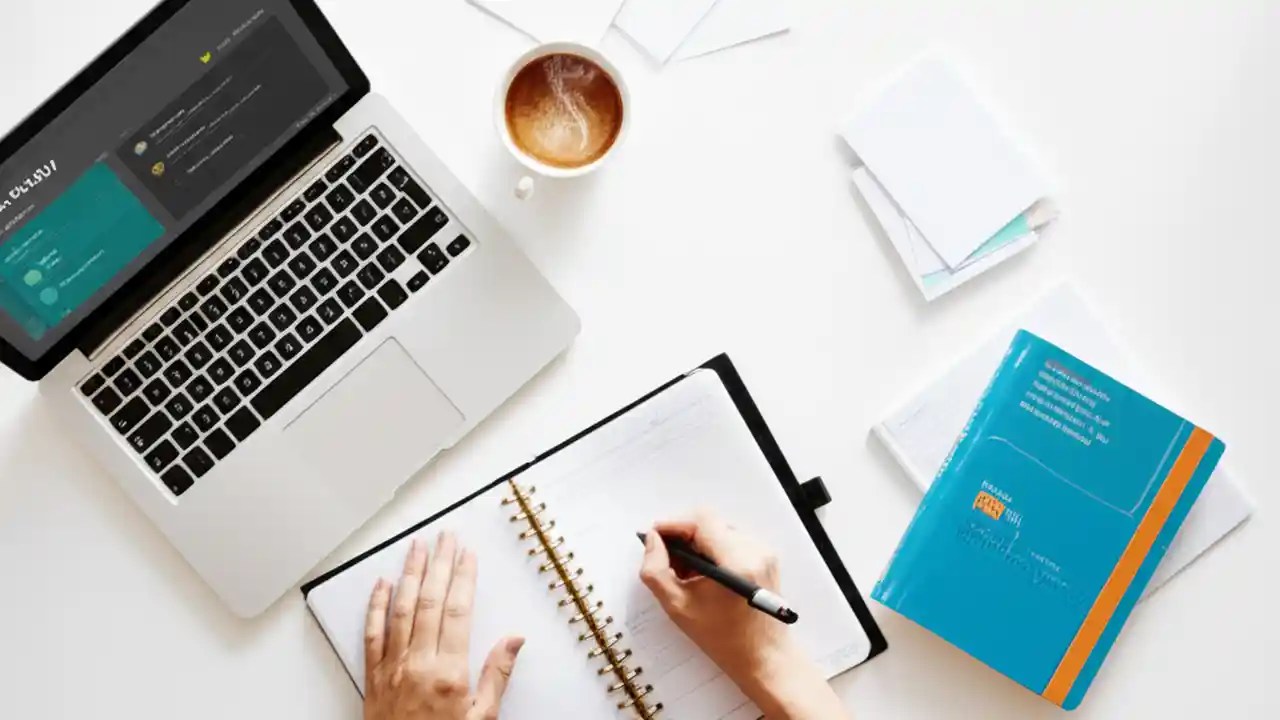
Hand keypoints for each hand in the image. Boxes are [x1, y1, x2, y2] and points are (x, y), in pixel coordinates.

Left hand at [364, 533, 523, 719]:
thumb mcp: (482, 718)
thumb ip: (497, 675)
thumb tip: (514, 639)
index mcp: (449, 672)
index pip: (458, 611)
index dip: (463, 578)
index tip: (467, 555)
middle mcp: (418, 663)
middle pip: (429, 601)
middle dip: (438, 564)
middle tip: (445, 537)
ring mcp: (392, 667)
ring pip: (400, 609)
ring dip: (409, 574)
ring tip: (416, 548)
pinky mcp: (373, 676)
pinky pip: (372, 633)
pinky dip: (376, 605)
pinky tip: (381, 584)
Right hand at [639, 512, 850, 719]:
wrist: (764, 657)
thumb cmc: (723, 638)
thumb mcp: (678, 607)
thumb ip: (656, 570)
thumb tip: (652, 540)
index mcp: (736, 562)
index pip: (701, 521)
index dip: (673, 525)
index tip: (654, 537)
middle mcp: (755, 550)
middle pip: (710, 523)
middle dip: (684, 536)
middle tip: (668, 560)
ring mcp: (765, 551)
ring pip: (720, 530)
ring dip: (698, 543)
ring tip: (686, 572)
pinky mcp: (767, 556)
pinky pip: (733, 540)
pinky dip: (714, 549)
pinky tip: (705, 574)